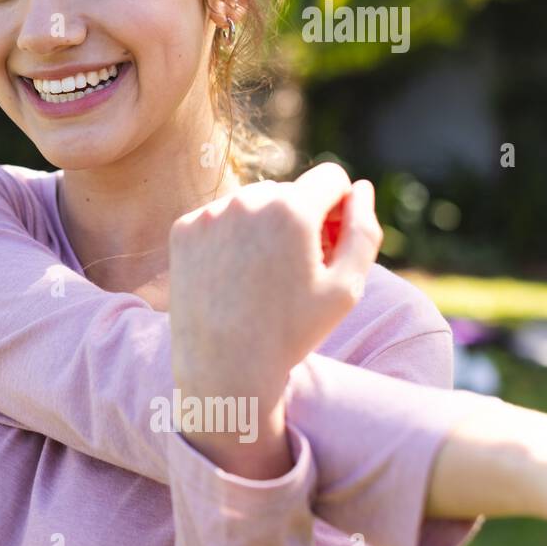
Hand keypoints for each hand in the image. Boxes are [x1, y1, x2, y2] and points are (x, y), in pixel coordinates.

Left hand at [167, 163, 383, 473]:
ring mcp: (209, 213)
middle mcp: (247, 200)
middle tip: (297, 269)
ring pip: (252, 204)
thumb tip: (360, 187)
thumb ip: (363, 229)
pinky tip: (232, 277)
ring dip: (264, 227)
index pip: (330, 178)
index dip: (339, 208)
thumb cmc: (292, 332)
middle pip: (290, 192)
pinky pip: (219, 218)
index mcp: (292, 209)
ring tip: (263, 277)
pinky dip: (230, 238)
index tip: (331, 241)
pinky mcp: (183, 229)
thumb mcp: (346, 286)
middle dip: (301, 219)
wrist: (223, 367)